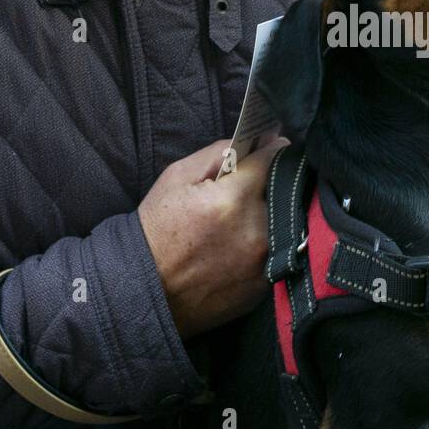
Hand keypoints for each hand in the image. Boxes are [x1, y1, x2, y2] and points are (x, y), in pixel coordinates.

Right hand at [138, 137, 286, 339]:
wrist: (145, 289)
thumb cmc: (157, 229)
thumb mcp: (178, 177)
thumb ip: (222, 151)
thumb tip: (263, 138)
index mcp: (232, 200)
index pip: (274, 159)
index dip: (272, 150)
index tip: (271, 147)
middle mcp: (255, 231)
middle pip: (283, 192)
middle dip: (271, 184)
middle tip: (249, 189)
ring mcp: (263, 262)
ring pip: (283, 223)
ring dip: (270, 214)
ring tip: (240, 220)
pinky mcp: (265, 286)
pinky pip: (277, 252)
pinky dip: (265, 243)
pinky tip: (238, 246)